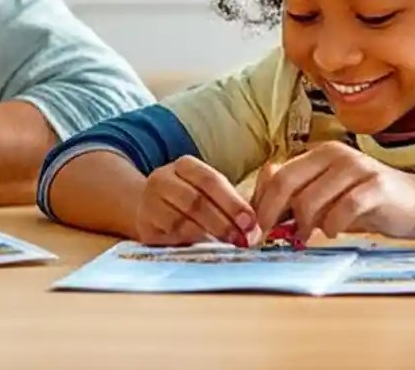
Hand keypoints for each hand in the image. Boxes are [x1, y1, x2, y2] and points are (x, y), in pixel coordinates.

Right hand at [133, 155, 260, 246]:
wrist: (149, 209)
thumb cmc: (192, 201)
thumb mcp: (213, 191)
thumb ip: (241, 194)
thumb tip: (270, 182)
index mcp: (184, 165)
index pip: (209, 180)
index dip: (232, 202)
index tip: (251, 222)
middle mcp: (162, 179)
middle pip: (195, 201)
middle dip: (223, 222)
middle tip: (244, 239)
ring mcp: (150, 203)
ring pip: (181, 221)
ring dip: (209, 236)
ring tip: (229, 246)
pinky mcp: (144, 226)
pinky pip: (170, 237)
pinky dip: (191, 244)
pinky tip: (207, 248)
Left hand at [251, 142, 414, 242]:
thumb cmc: (365, 203)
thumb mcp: (327, 197)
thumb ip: (297, 196)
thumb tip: (257, 209)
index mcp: (320, 154)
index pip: (278, 175)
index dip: (262, 203)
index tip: (255, 227)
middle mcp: (336, 155)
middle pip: (287, 183)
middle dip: (273, 214)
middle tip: (269, 237)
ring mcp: (357, 168)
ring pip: (311, 199)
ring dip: (305, 224)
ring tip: (309, 235)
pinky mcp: (377, 186)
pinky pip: (344, 208)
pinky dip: (333, 225)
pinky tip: (333, 231)